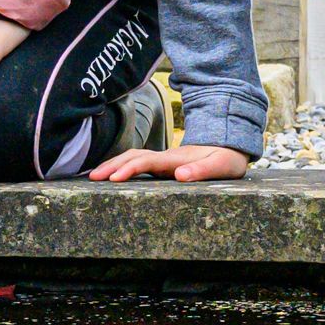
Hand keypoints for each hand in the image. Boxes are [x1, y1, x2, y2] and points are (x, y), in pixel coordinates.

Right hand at [89, 142, 252, 183]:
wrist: (231, 145)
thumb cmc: (227, 159)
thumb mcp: (221, 166)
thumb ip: (202, 170)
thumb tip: (180, 175)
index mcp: (176, 159)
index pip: (147, 162)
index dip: (129, 169)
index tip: (114, 179)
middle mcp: (166, 157)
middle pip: (133, 157)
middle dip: (111, 165)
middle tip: (92, 179)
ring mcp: (164, 159)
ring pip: (133, 157)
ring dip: (113, 164)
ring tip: (94, 176)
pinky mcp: (164, 163)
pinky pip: (138, 163)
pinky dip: (122, 166)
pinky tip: (112, 174)